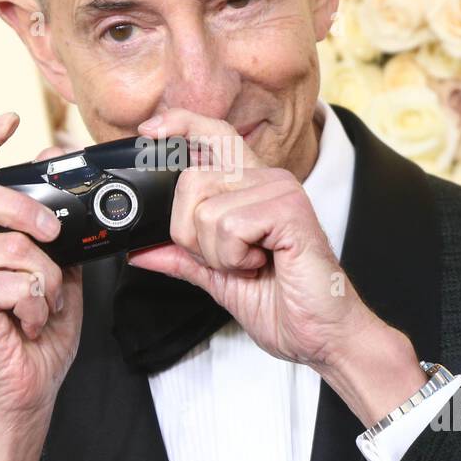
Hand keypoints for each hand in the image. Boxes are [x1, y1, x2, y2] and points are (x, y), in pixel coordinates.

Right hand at [0, 112, 83, 426]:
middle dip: (24, 208)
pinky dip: (38, 306)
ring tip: (41, 306)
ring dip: (47, 280)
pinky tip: (28, 324)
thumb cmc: (39, 327)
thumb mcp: (59, 267)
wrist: (26, 383)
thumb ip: (59, 230)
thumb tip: (75, 191)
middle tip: (53, 235)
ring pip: (15, 245)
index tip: (11, 119)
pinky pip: (17, 281)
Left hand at [125, 108, 381, 372]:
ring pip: (205, 210)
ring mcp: (279, 191)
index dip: (180, 124)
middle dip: (191, 235)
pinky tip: (263, 264)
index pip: (213, 135)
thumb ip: (181, 257)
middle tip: (227, 260)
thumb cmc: (284, 305)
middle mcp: (266, 180)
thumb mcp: (218, 279)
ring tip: (251, 265)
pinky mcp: (289, 210)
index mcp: (251, 188)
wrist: (321, 336)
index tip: (149, 132)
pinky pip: (229, 225)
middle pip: (191, 181)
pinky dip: (234, 258)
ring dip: (217, 254)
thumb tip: (139, 250)